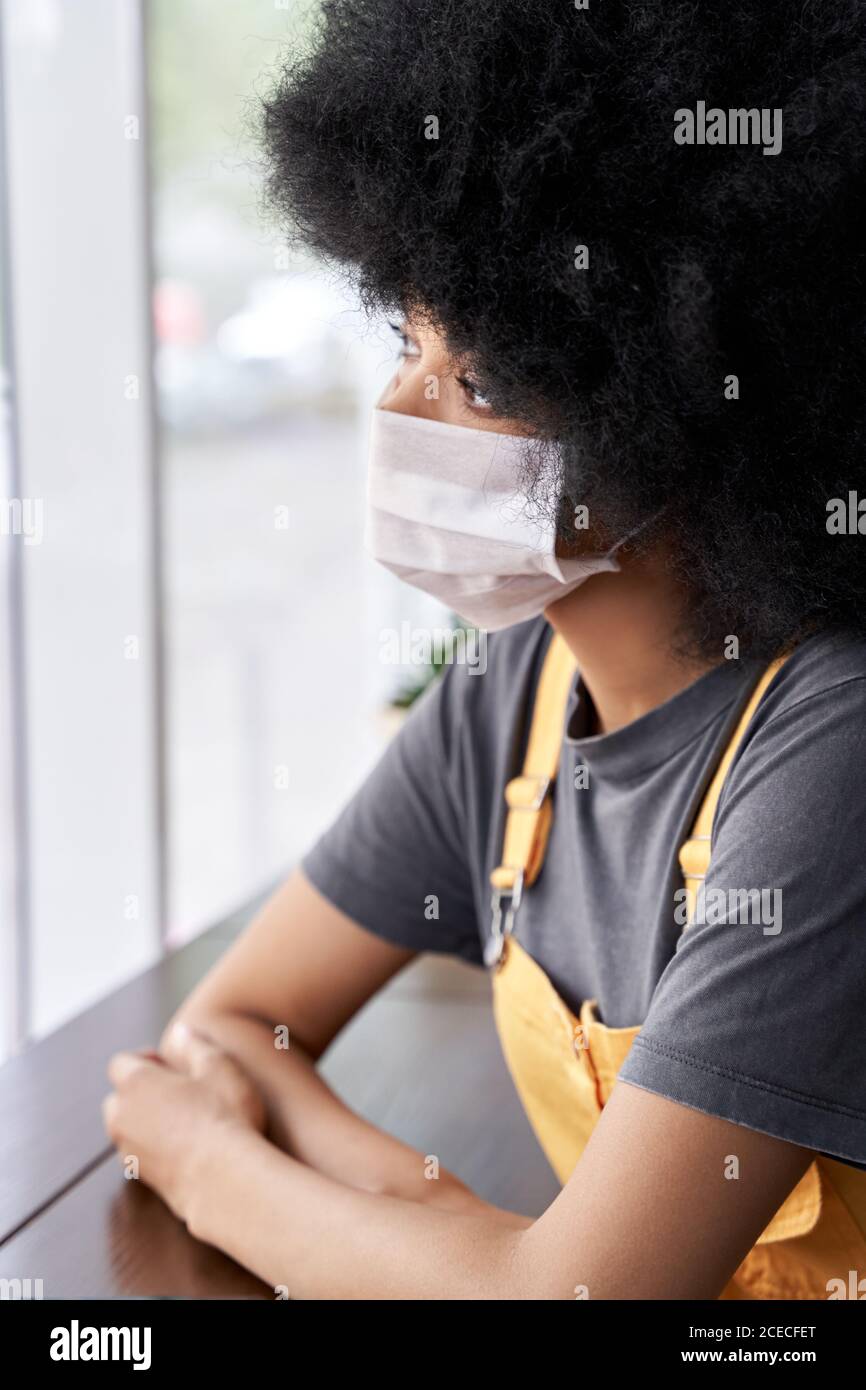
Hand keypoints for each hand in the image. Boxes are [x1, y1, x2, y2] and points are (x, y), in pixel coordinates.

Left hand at [103, 1023, 266, 1225]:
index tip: (172, 1066)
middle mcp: (122, 1116)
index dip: (145, 1059)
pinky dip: (153, 1145)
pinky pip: (138, 1152)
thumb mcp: (219, 1066)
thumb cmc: (225, 1116)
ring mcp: (128, 1150)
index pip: (121, 1063)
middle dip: (141, 1091)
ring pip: (126, 1127)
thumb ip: (194, 1044)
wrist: (224, 1181)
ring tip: (184, 1120)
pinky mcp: (142, 1177)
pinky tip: (187, 1146)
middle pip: (118, 1097)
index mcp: (135, 1083)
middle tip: (180, 1092)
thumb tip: (179, 1030)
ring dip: (146, 1120)